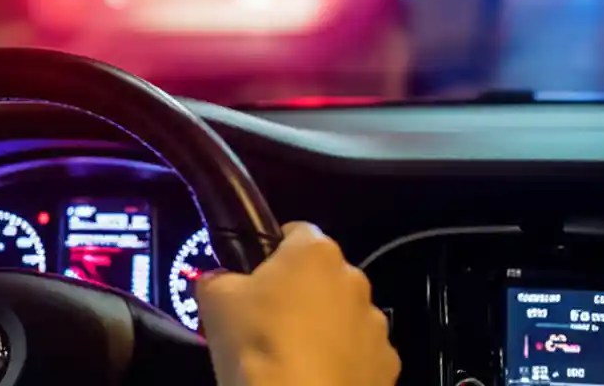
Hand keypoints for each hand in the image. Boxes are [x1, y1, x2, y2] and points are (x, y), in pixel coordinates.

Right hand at [197, 222, 399, 385]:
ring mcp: (376, 323)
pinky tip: (317, 377)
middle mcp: (354, 279)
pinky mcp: (387, 363)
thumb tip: (220, 279)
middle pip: (323, 276)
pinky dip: (344, 361)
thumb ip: (218, 279)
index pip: (295, 233)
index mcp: (315, 252)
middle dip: (301, 292)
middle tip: (269, 321)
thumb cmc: (256, 343)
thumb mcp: (215, 302)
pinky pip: (360, 352)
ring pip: (345, 314)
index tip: (255, 279)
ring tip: (294, 356)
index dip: (273, 253)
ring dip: (325, 326)